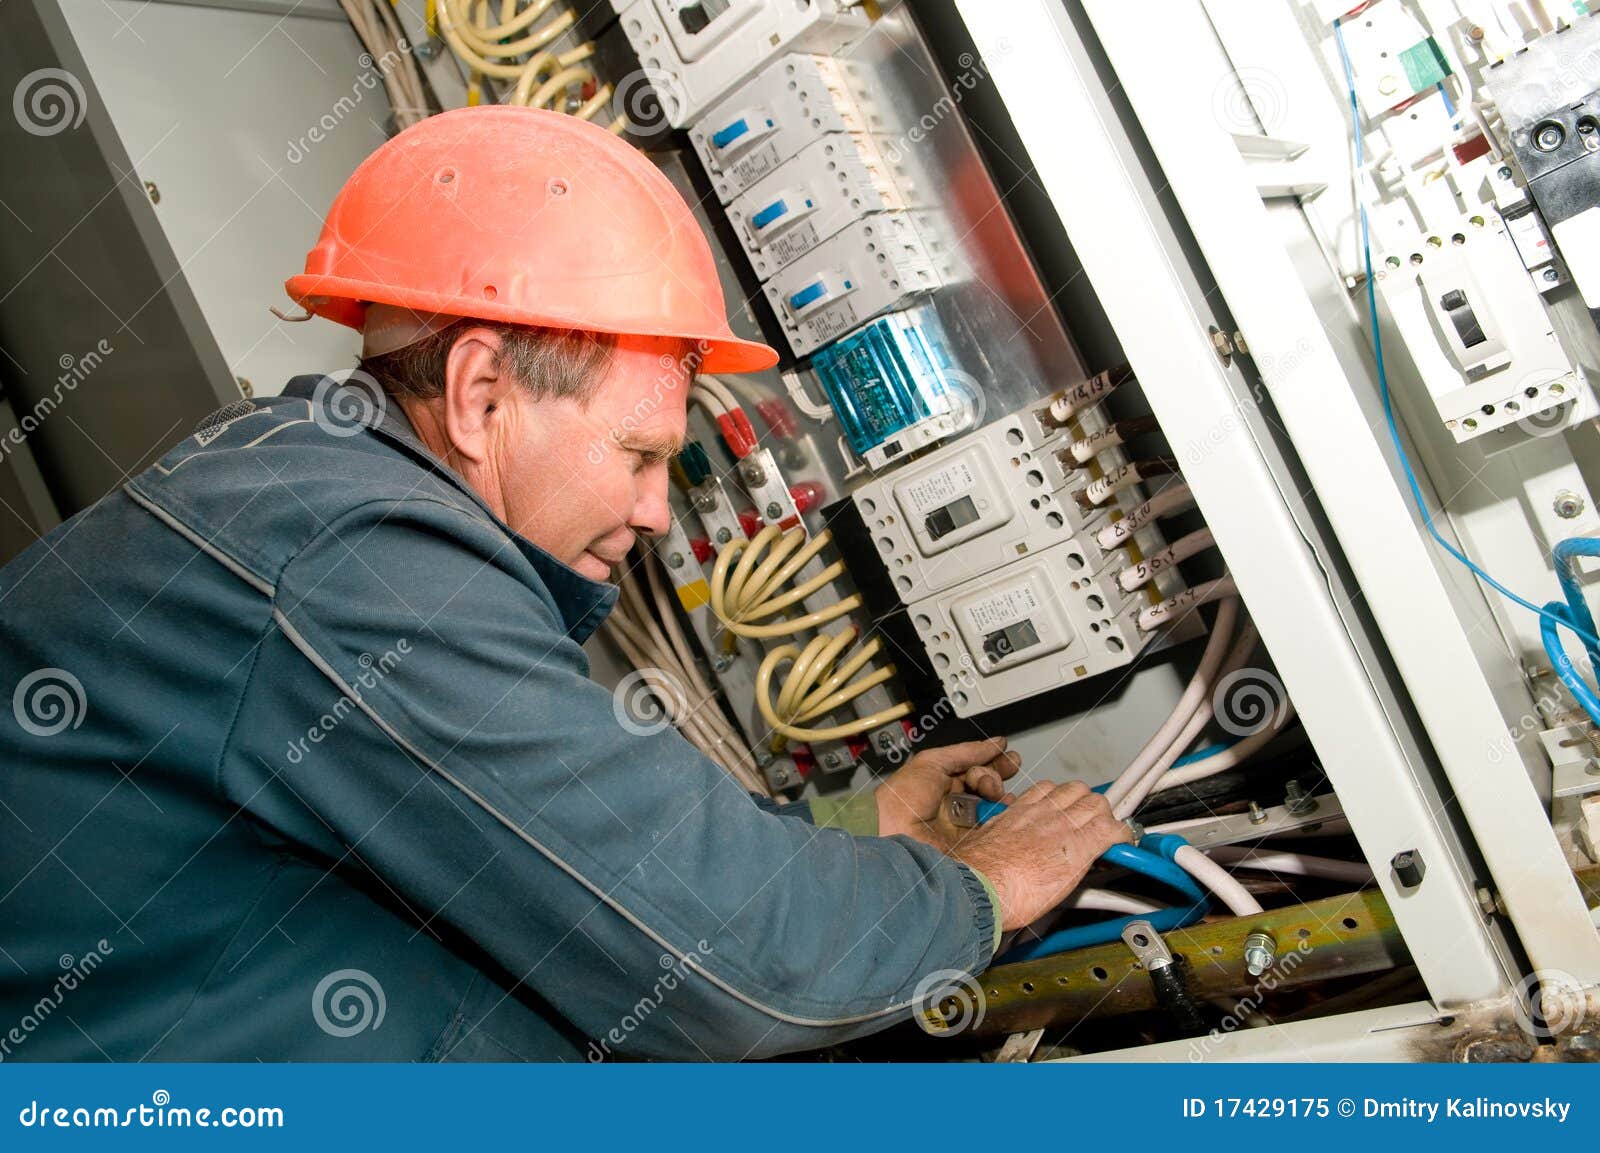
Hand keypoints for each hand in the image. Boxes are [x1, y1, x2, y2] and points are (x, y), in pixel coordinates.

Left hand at [875, 737, 1019, 851]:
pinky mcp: (971, 842)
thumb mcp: (932, 762)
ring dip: (998, 793)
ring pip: (993, 804)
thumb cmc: (904, 796)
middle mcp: (956, 801)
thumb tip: (996, 743)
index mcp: (943, 782)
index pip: (976, 768)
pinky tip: (1005, 806)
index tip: (1008, 755)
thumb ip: (965, 752)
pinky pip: (993, 826)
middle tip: (998, 773)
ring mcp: (964, 822)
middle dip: (997, 775)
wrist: (895, 833)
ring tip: (992, 791)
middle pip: (987, 785)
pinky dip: (1002, 815)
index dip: (993, 761)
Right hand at [948, 781, 1131, 929]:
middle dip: (1086, 804)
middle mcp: (1042, 813)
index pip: (1048, 789)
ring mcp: (1062, 827)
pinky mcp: (1079, 847)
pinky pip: (1112, 830)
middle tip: (1088, 822)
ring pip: (1097, 803)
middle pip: (1077, 790)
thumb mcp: (982, 845)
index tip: (1065, 810)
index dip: (1062, 799)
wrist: (980, 886)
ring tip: (1105, 833)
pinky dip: (1122, 835)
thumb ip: (997, 837)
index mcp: (1017, 812)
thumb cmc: (975, 875)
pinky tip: (1123, 844)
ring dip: (1103, 816)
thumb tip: (999, 846)